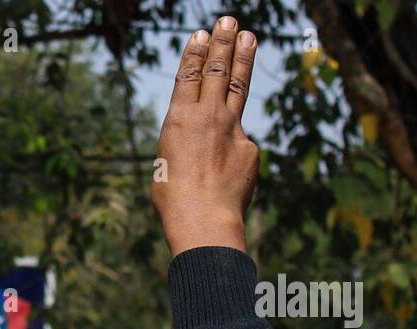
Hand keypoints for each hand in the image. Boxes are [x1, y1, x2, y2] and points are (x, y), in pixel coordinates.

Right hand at [151, 17, 259, 257]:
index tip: (202, 34)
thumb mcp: (166, 164)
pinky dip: (235, 146)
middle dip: (223, 43)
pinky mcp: (250, 147)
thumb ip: (185, 142)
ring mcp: (233, 129)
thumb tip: (205, 141)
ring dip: (243, 58)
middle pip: (218, 70)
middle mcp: (208, 116)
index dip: (196, 54)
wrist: (203, 218)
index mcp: (179, 120)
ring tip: (249, 36)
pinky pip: (241, 141)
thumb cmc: (173, 199)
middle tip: (229, 21)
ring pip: (239, 86)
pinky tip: (227, 165)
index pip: (190, 76)